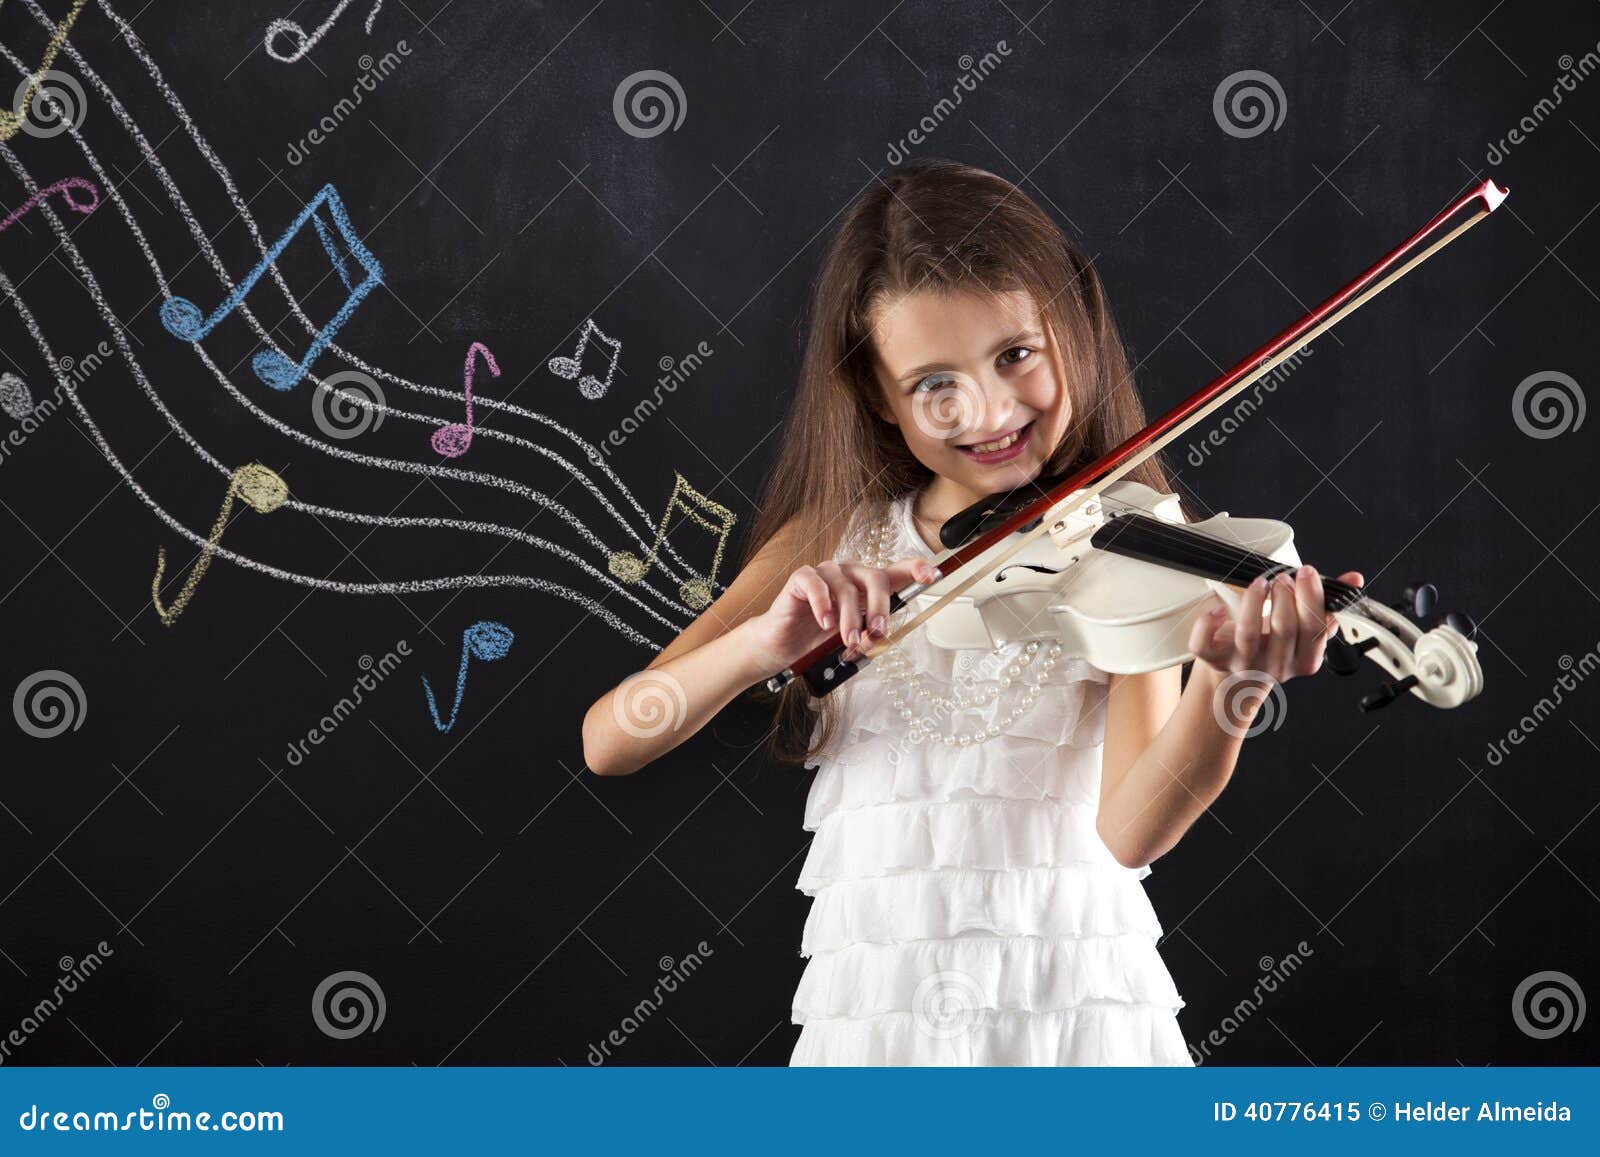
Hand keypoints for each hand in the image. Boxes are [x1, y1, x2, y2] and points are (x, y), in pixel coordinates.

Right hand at [745, 556, 937, 672]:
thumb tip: (877, 636)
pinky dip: (823, 604)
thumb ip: (868, 636)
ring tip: (847, 641)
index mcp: (866, 588)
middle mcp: (850, 575)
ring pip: (847, 586)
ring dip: (850, 617)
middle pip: (875, 577)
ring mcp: (826, 573)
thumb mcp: (851, 642)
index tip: (931, 575)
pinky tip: (824, 622)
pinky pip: (816, 583)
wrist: (783, 646)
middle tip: (876, 632)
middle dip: (880, 607)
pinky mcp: (802, 578)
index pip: (896, 572)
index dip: (915, 569)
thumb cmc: (819, 640)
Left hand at [1188, 565, 1364, 683]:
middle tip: (1284, 576)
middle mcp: (1275, 667)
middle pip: (1284, 630)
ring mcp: (1243, 665)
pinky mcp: (1215, 661)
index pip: (1314, 630)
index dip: (1312, 598)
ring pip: (1248, 633)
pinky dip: (1209, 624)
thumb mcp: (1303, 628)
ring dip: (1254, 602)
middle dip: (1285, 596)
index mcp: (1304, 660)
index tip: (1307, 572)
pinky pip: (1205, 645)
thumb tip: (1353, 579)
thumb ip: (1327, 604)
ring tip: (1260, 582)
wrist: (1237, 677)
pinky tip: (1219, 609)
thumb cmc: (1272, 645)